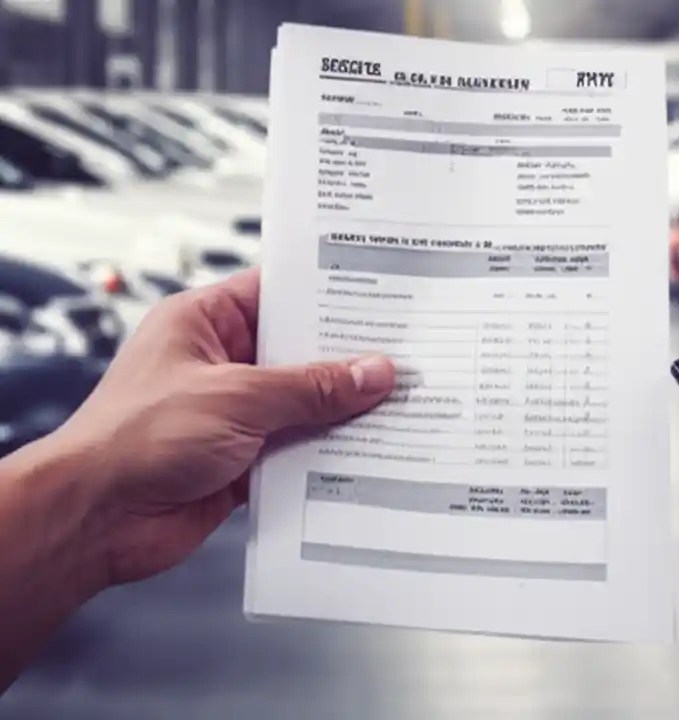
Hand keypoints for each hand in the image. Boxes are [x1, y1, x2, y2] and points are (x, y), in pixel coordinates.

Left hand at [58, 268, 395, 586]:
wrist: (96, 519)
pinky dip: (328, 455)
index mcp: (204, 323)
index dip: (327, 294)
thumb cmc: (134, 440)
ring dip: (342, 413)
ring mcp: (232, 414)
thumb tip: (372, 372)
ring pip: (304, 406)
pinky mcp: (243, 461)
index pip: (276, 293)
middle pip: (299, 353)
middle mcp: (220, 364)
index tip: (380, 296)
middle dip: (348, 361)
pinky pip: (299, 451)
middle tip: (403, 357)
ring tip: (398, 406)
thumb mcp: (237, 397)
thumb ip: (311, 387)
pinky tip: (366, 454)